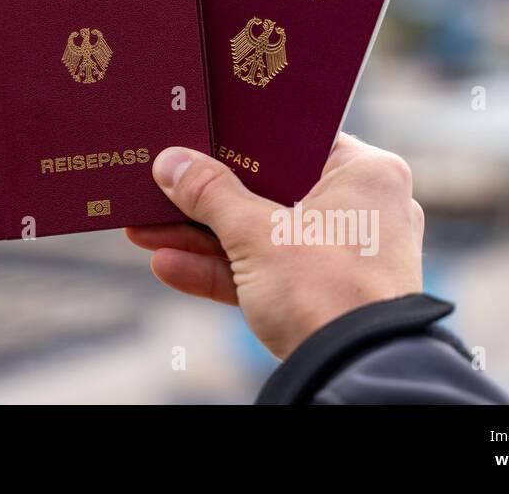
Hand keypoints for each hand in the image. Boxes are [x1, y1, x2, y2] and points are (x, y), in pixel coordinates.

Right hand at [125, 133, 423, 359]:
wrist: (353, 374)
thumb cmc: (324, 290)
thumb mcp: (257, 233)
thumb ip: (210, 194)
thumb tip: (172, 163)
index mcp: (364, 175)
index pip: (296, 139)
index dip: (242, 136)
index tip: (199, 133)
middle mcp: (359, 209)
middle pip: (269, 189)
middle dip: (207, 196)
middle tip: (162, 182)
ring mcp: (340, 256)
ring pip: (260, 234)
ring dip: (200, 236)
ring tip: (144, 228)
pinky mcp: (320, 295)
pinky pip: (264, 272)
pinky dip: (219, 270)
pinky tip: (167, 264)